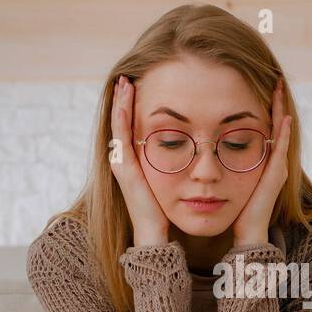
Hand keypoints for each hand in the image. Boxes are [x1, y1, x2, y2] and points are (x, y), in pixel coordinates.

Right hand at [111, 75, 169, 246]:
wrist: (156, 234)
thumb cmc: (167, 211)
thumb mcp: (172, 180)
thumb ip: (176, 164)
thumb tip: (194, 149)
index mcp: (135, 162)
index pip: (130, 128)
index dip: (131, 107)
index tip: (137, 87)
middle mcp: (124, 161)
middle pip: (120, 122)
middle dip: (123, 99)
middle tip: (127, 77)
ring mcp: (121, 164)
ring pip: (118, 125)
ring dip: (120, 102)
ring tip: (124, 82)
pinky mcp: (125, 168)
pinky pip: (121, 136)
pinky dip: (121, 116)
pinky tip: (125, 99)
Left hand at [232, 78, 291, 246]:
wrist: (246, 233)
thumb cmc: (233, 210)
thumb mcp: (225, 180)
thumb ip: (218, 164)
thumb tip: (200, 148)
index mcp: (259, 162)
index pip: (261, 128)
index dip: (261, 109)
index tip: (257, 88)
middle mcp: (271, 163)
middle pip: (275, 126)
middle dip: (275, 103)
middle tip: (274, 80)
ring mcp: (276, 168)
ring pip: (280, 133)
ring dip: (280, 110)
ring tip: (279, 89)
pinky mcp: (275, 176)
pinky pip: (280, 149)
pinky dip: (283, 133)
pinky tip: (284, 117)